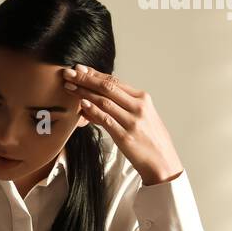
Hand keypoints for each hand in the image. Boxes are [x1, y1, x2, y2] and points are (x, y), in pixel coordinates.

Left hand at [62, 64, 182, 184]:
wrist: (163, 162)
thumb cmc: (149, 139)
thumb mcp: (140, 117)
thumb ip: (122, 106)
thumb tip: (93, 99)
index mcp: (143, 99)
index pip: (115, 81)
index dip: (95, 74)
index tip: (79, 68)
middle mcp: (139, 107)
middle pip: (108, 87)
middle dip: (86, 78)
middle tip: (69, 73)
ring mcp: (132, 121)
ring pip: (104, 101)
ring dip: (84, 92)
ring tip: (69, 87)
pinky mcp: (125, 136)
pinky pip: (105, 120)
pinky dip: (92, 111)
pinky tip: (81, 105)